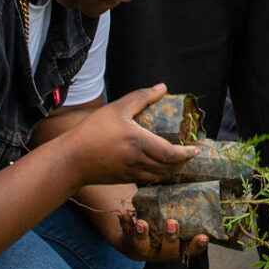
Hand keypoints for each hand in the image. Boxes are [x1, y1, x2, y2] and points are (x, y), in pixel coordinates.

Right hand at [68, 85, 200, 185]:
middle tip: (190, 154)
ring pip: (160, 176)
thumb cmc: (93, 131)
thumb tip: (162, 87)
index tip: (196, 149)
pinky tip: (159, 167)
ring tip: (177, 160)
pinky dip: (159, 175)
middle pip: (169, 167)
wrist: (72, 159)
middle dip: (183, 162)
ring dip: (172, 170)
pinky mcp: (124, 180)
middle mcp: (138, 161)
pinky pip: (148, 180)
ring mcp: (132, 173)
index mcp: (139, 143)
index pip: (171, 154)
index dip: (186, 154)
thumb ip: (141, 97)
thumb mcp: (117, 108)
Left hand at [115, 206, 210, 262]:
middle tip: (172, 223)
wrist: (138, 233)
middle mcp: (163, 251)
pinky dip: (125, 223)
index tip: (203, 236)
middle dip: (171, 238)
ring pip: (143, 247)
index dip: (198, 245)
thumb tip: (197, 169)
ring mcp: (146, 250)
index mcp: (179, 245)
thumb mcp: (176, 214)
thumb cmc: (165, 219)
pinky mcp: (130, 243)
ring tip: (142, 223)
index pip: (192, 249)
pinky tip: (123, 212)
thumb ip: (185, 201)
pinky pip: (125, 234)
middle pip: (169, 251)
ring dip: (143, 235)